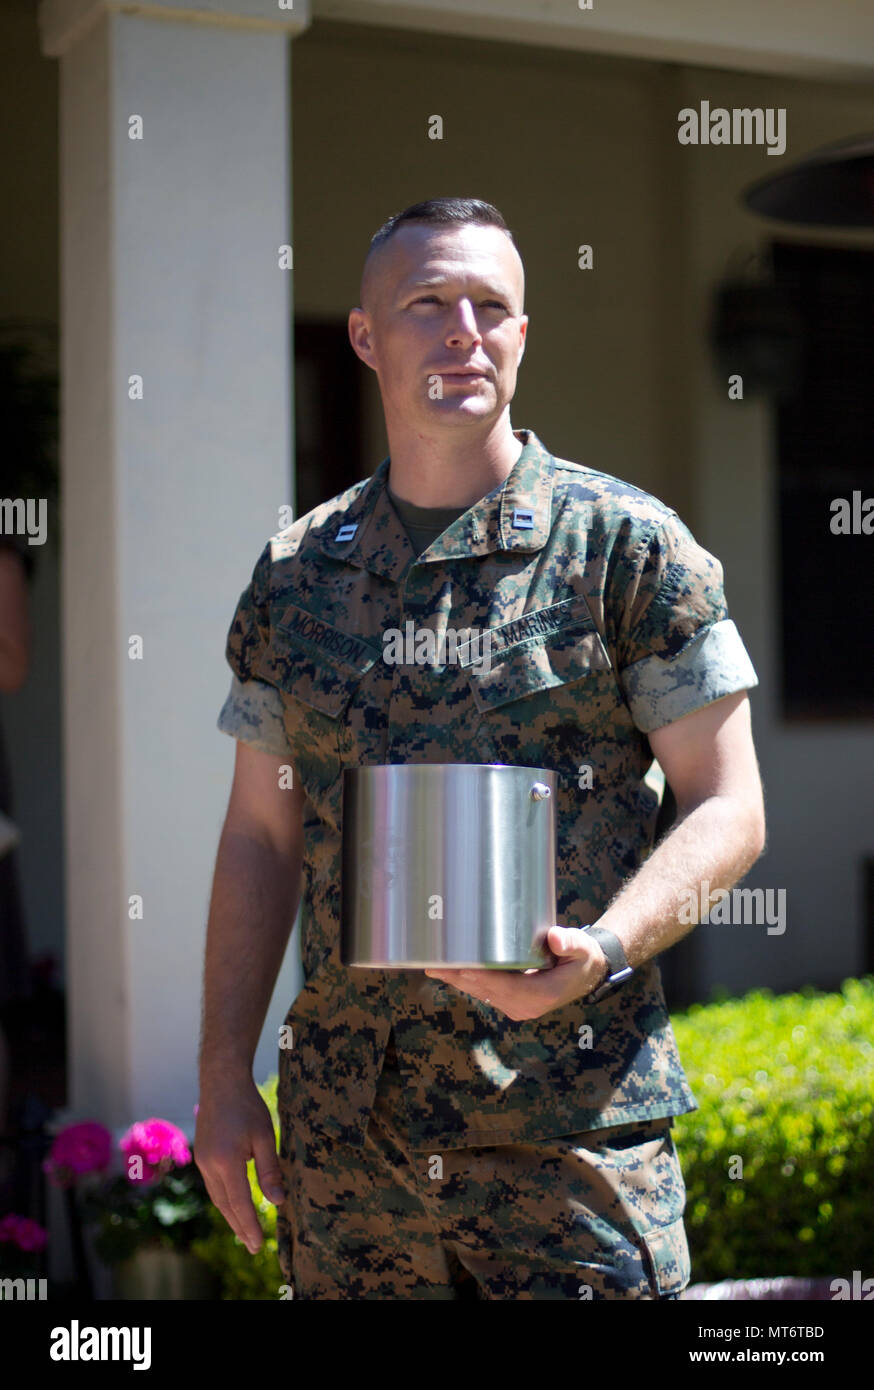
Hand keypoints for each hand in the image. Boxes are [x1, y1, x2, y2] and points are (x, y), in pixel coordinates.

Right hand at [194, 1073, 286, 1253]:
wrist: (221, 1081)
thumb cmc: (248, 1106)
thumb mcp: (265, 1136)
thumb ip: (270, 1170)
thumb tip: (278, 1201)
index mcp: (226, 1162)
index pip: (239, 1203)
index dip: (249, 1226)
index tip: (257, 1245)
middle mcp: (209, 1165)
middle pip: (225, 1205)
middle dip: (239, 1227)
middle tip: (252, 1247)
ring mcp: (203, 1160)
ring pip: (217, 1197)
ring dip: (231, 1215)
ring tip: (244, 1231)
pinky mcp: (202, 1155)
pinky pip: (213, 1185)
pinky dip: (225, 1200)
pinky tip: (234, 1205)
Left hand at [424, 925, 608, 1020]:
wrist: (587, 974)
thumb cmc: (582, 958)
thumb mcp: (581, 948)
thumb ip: (569, 943)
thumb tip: (555, 937)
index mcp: (541, 995)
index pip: (504, 986)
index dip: (481, 977)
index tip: (460, 967)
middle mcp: (525, 1006)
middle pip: (486, 991)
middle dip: (460, 978)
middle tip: (434, 965)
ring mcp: (517, 1007)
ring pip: (482, 993)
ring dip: (458, 980)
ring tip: (433, 966)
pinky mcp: (511, 1002)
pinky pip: (485, 992)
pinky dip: (467, 982)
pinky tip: (449, 972)